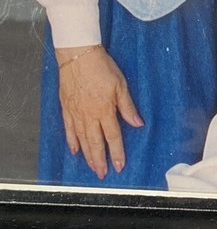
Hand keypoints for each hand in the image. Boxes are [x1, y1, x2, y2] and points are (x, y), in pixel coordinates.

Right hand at [55, 45, 143, 178]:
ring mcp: (76, 112)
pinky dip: (71, 141)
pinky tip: (74, 150)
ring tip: (91, 167)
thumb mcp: (120, 85)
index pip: (112, 136)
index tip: (119, 165)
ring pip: (82, 139)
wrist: (78, 56)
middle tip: (103, 173)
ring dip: (87, 155)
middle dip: (100, 160)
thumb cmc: (101, 67)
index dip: (117, 152)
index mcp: (104, 110)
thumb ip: (127, 107)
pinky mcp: (66, 108)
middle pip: (95, 142)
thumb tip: (137, 123)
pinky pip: (68, 129)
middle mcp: (89, 115)